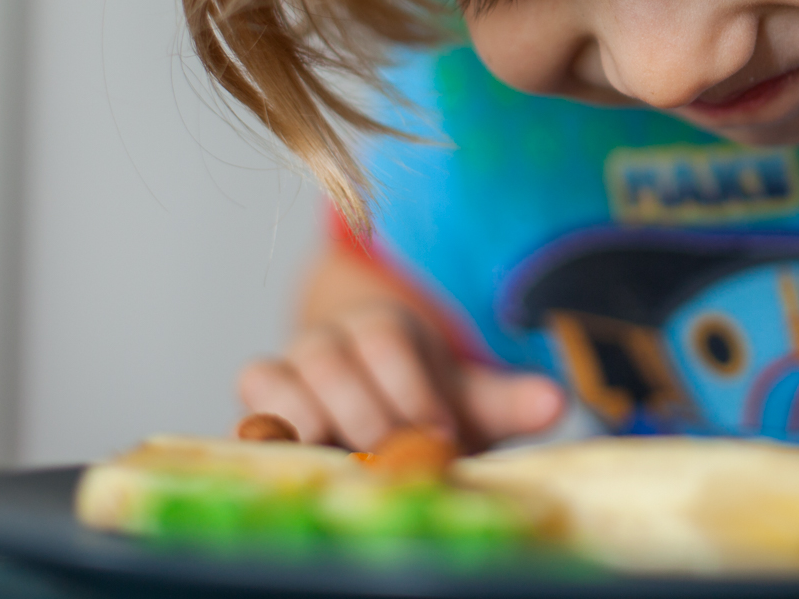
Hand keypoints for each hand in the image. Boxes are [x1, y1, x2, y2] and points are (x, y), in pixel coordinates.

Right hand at [237, 297, 564, 452]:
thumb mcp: (466, 396)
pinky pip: (242, 413)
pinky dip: (262, 440)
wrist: (367, 397)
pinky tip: (297, 471)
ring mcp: (282, 372)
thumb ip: (506, 400)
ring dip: (311, 426)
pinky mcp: (254, 410)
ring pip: (277, 381)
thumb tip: (555, 402)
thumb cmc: (421, 399)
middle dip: (366, 415)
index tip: (441, 436)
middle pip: (330, 361)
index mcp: (383, 326)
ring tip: (346, 468)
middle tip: (394, 460)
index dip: (413, 389)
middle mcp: (327, 340)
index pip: (388, 341)